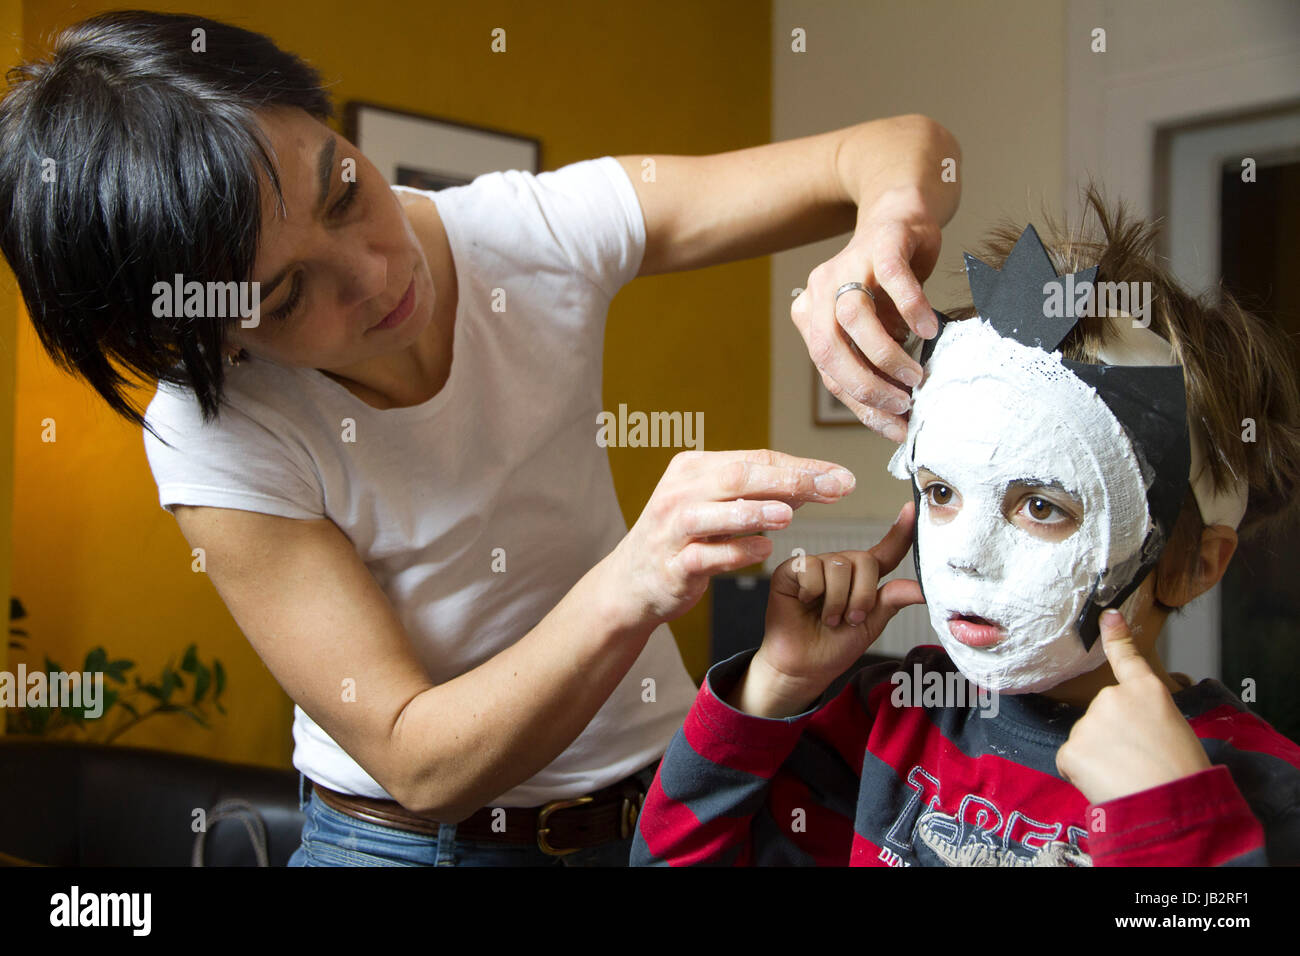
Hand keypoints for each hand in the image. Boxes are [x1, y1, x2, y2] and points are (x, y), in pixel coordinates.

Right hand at [605, 449, 856, 628]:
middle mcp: (679, 492)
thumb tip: (818, 483)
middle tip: (832, 489)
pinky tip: (764, 549)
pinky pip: (706, 556)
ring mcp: (671, 529)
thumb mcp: (717, 508)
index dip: (801, 467)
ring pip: (714, 514)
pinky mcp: (672, 566)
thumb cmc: (683, 539)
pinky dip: (737, 552)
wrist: (633, 582)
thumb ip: (760, 495)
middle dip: (790, 481)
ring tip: (792, 514)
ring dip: (755, 512)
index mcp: (692, 468)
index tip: (842, 478)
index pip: (754, 460)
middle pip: (737, 477)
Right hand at [742, 500, 923, 715]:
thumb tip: (922, 588)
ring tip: (828, 619)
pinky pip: (810, 568)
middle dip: (862, 595)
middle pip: (863, 560)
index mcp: (863, 578)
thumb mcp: (871, 625)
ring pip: (838, 566)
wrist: (802, 667)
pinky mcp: (791, 569)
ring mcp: (815, 565)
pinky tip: (805, 603)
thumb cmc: (833, 647)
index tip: (913, 509)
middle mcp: (840, 566)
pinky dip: (811, 591)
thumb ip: (892, 600)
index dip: (900, 531)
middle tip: (851, 619)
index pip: (886, 550)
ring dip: (836, 600)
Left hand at [791, 187, 942, 440]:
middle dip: (867, 386)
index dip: (862, 403)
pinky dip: (909, 307)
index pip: (830, 371)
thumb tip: (896, 412)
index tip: (894, 425)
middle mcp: (820, 291)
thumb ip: (874, 361)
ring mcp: (847, 263)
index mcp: (812, 316)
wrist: (900, 213)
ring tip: (915, 375)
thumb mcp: (876, 327)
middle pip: (830, 348)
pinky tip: (927, 331)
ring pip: (854, 317)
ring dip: (885, 354)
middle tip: (902, 404)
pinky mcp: (880, 242)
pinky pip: (890, 277)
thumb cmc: (889, 281)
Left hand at [1056, 609, 1211, 804]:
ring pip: (1086, 741)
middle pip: (1102, 716)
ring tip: (1127, 776)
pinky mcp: (1071, 747)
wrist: (1173, 806)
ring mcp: (1089, 721)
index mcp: (1147, 692)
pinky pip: (1071, 762)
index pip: (1127, 658)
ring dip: (1100, 759)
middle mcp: (1113, 697)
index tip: (1107, 615)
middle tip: (1138, 763)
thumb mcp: (1176, 731)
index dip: (1116, 636)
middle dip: (1112, 738)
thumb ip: (1146, 717)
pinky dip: (1083, 776)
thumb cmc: (1183, 776)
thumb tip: (1132, 726)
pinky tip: (1107, 784)